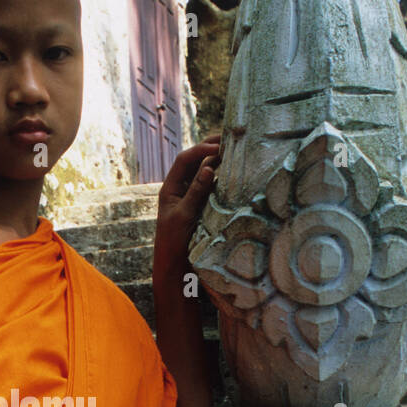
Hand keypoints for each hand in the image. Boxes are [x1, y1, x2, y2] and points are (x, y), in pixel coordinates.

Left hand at [154, 133, 221, 275]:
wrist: (174, 269)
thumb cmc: (173, 244)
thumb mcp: (184, 216)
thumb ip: (196, 192)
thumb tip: (209, 166)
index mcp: (170, 189)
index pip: (185, 160)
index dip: (202, 149)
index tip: (220, 146)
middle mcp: (180, 189)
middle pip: (195, 161)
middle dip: (210, 147)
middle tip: (230, 137)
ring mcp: (191, 198)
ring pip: (205, 172)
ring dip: (219, 160)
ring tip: (236, 149)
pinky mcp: (202, 207)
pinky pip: (212, 187)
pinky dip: (223, 177)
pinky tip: (235, 173)